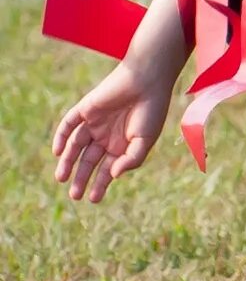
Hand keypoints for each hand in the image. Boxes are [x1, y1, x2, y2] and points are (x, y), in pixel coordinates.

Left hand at [52, 61, 172, 203]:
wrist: (148, 81)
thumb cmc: (152, 111)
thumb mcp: (145, 140)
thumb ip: (131, 159)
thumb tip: (112, 175)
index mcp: (121, 145)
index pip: (106, 168)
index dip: (100, 184)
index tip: (93, 199)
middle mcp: (105, 136)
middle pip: (88, 161)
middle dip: (82, 178)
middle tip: (75, 196)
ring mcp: (94, 123)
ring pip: (75, 146)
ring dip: (67, 162)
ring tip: (61, 179)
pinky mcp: (85, 109)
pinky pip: (69, 124)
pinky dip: (62, 137)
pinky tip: (58, 151)